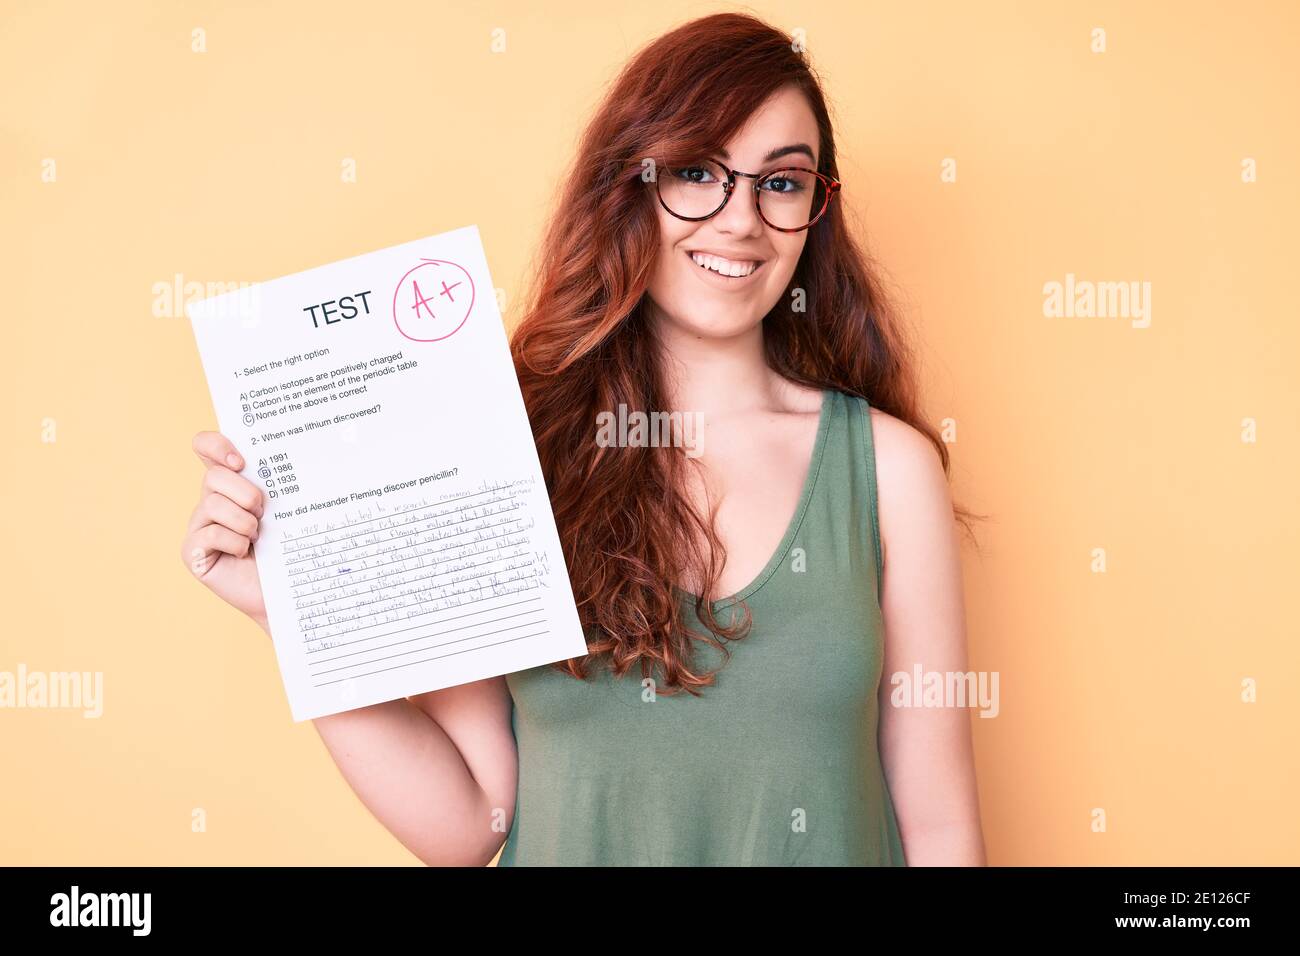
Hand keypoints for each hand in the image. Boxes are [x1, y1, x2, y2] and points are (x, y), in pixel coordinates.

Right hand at [180, 431, 268, 631]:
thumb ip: (275, 484)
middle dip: (246, 492)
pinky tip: (245, 553)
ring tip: (257, 537)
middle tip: (263, 512)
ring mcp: (198, 526)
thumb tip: (286, 460)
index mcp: (230, 483)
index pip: (206, 447)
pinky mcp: (193, 551)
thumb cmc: (287, 549)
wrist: (286, 591)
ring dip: (244, 522)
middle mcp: (210, 500)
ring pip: (213, 504)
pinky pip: (210, 534)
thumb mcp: (285, 509)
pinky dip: (235, 543)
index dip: (216, 445)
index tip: (241, 461)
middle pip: (214, 476)